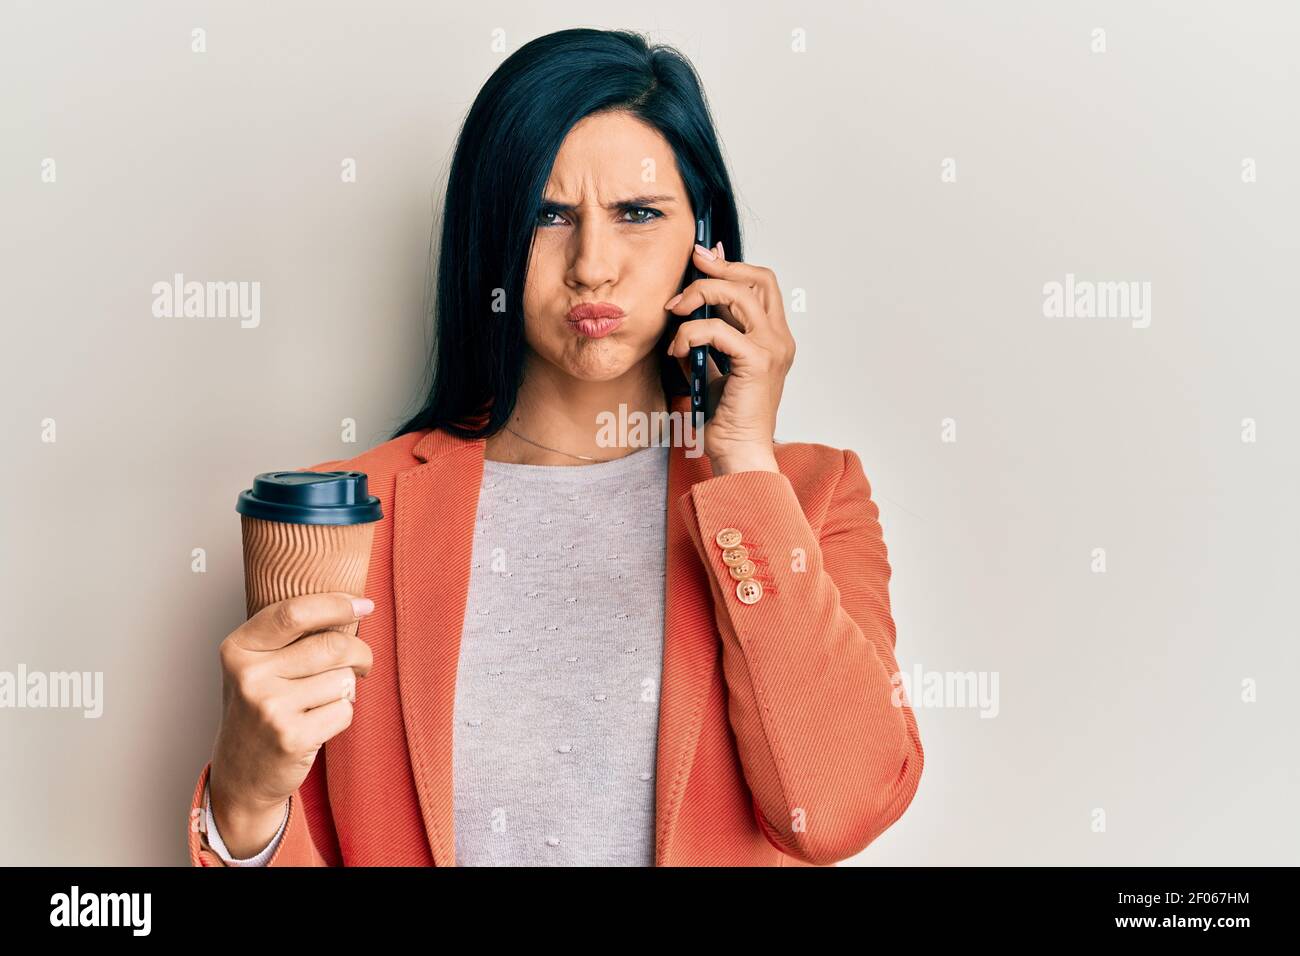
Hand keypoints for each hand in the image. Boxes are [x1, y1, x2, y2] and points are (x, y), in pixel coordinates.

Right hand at [208, 592, 374, 856]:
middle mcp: (250, 676)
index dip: (337, 605)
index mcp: (239, 648)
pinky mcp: (291, 737)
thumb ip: (294, 634)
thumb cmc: (263, 707)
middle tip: (361, 662)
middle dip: (359, 652)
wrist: (241, 775)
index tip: (364, 605)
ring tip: (322, 701)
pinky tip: (317, 724)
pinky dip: (341, 715)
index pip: (295, 612)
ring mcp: (269, 708)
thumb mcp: (260, 664)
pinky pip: (344, 710)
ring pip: (343, 678)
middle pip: (332, 645)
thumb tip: (356, 604)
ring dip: (346, 688)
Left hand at [664, 241, 794, 473]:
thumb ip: (705, 338)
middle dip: (719, 268)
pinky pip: (717, 329)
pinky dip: (691, 333)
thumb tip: (684, 308)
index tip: (704, 257)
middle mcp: (779, 339)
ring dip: (699, 295)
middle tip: (689, 269)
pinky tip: (677, 348)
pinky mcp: (756, 362)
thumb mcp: (712, 367)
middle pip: (758, 279)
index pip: (762, 284)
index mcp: (774, 339)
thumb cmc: (726, 418)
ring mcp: (772, 349)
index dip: (733, 265)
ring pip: (738, 295)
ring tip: (675, 311)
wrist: (737, 453)